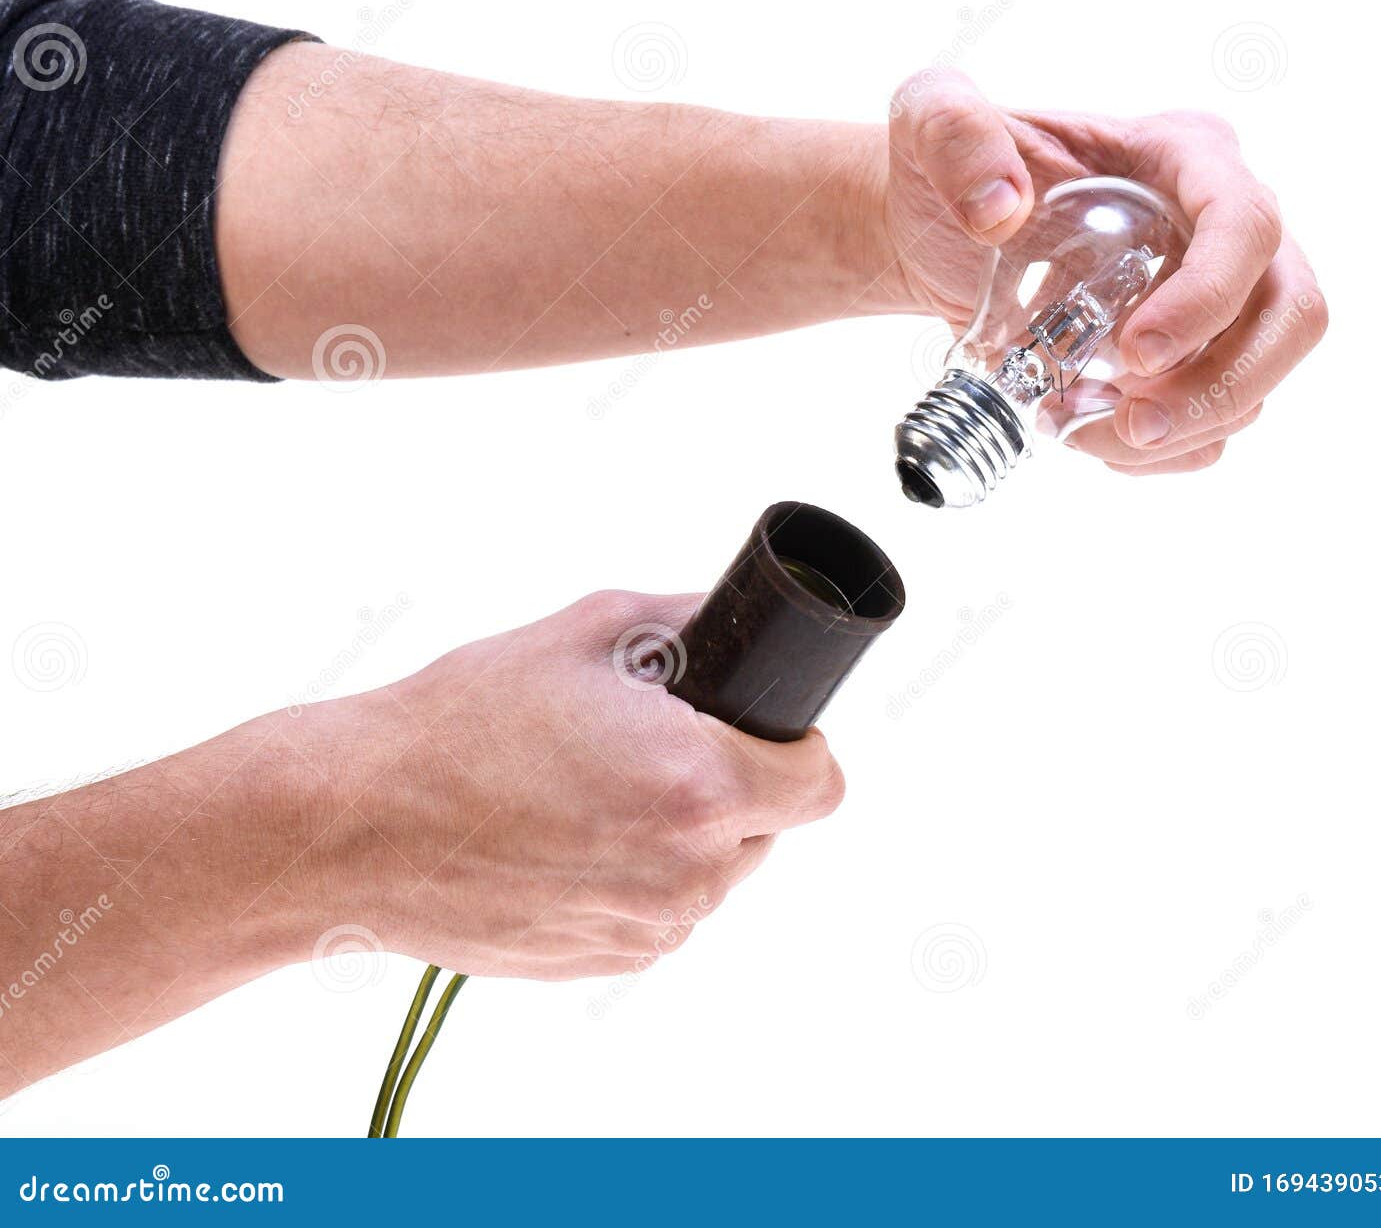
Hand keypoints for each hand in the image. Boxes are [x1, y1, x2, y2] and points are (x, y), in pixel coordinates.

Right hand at [299, 590, 844, 978]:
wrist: (356, 825)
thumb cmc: (457, 726)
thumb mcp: (586, 633)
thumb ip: (686, 622)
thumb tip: (737, 624)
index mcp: (697, 788)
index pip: (820, 781)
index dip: (798, 746)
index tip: (763, 729)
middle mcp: (685, 873)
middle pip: (769, 827)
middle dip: (735, 782)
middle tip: (659, 744)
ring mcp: (646, 928)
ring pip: (716, 873)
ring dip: (687, 832)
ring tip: (601, 786)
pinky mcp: (605, 961)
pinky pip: (661, 911)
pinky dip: (640, 874)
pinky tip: (574, 834)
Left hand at [883, 69, 1326, 474]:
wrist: (936, 233)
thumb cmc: (950, 171)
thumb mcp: (931, 118)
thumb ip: (952, 131)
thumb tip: (1000, 212)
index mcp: (1182, 155)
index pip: (1247, 223)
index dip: (1208, 296)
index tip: (1134, 352)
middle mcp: (1219, 225)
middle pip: (1291, 312)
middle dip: (1223, 383)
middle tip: (1134, 422)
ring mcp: (1216, 298)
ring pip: (1257, 379)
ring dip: (1183, 427)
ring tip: (1081, 428)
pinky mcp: (1191, 356)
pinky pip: (1216, 421)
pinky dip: (1165, 451)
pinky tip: (1095, 437)